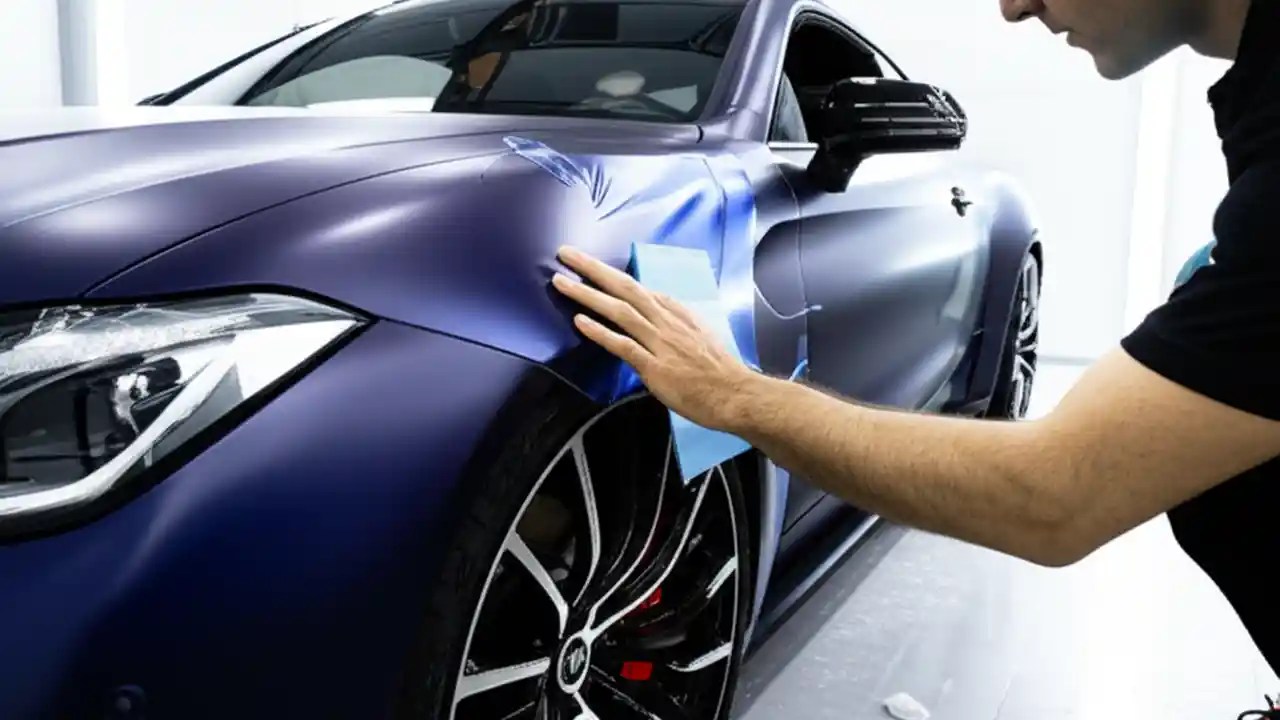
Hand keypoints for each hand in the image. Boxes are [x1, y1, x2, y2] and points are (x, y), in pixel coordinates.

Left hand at [551, 245, 759, 430]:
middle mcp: (666, 320)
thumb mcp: (699, 335)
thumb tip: (657, 317)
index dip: (610, 274)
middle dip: (592, 268)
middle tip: (566, 253)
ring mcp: (660, 341)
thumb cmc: (719, 370)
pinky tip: (580, 321)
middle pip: (624, 287)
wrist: (736, 394)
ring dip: (588, 294)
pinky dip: (600, 331)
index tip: (588, 264)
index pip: (638, 287)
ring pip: (619, 310)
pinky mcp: (655, 366)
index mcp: (676, 311)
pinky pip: (623, 344)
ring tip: (561, 282)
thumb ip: (675, 324)